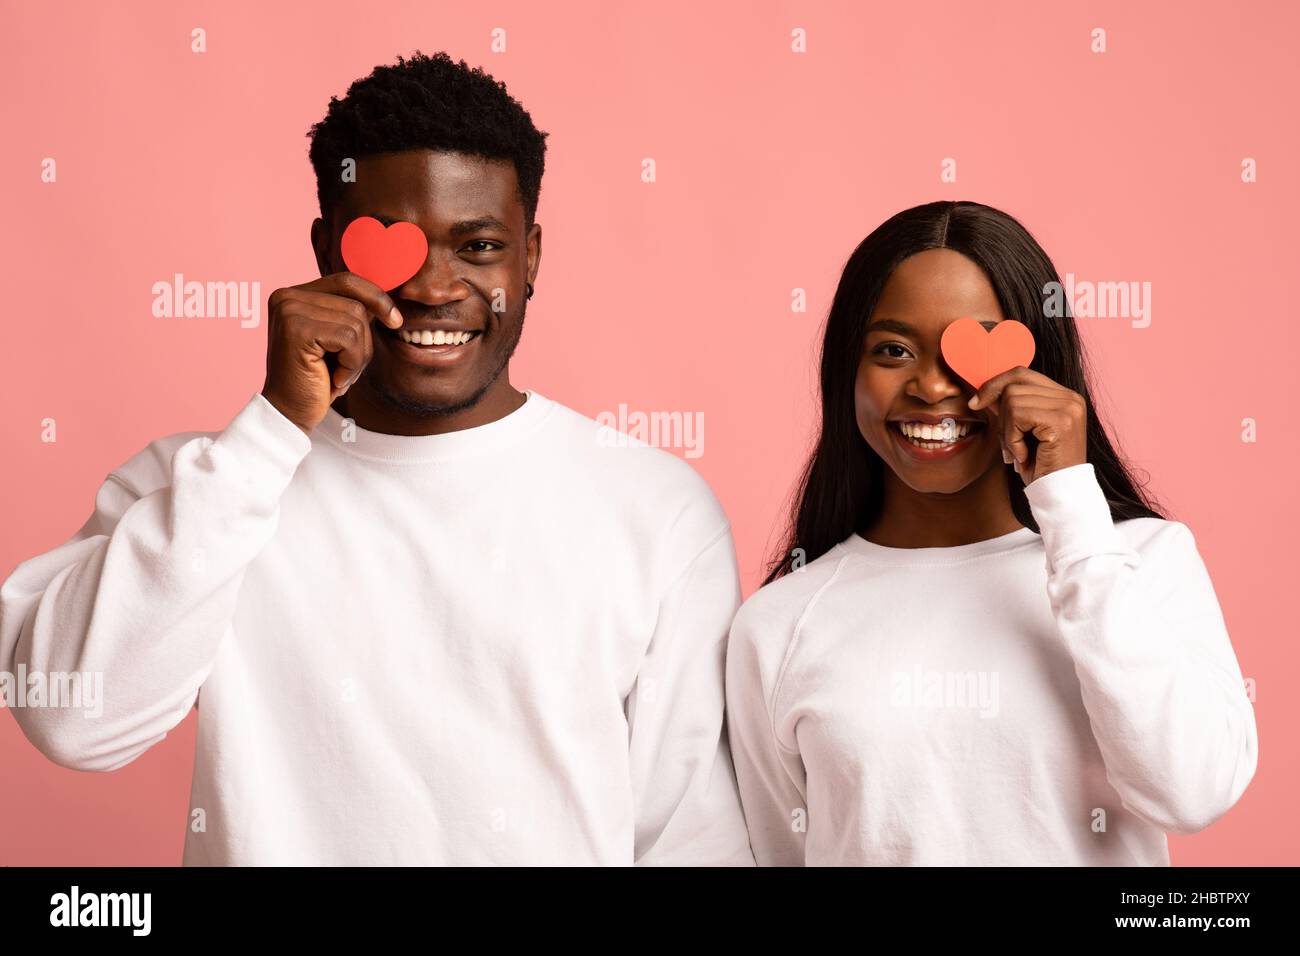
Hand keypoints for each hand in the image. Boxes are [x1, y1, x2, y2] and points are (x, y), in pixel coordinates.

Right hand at [260, 273, 402, 434]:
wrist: (291, 413)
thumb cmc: (317, 379)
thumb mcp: (338, 340)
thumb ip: (352, 313)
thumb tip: (386, 299)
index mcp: (294, 294)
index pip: (347, 281)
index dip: (376, 297)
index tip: (396, 321)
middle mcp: (287, 297)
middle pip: (356, 304)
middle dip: (364, 341)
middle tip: (347, 368)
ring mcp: (289, 310)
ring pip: (356, 322)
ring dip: (358, 356)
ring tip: (337, 374)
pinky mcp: (296, 329)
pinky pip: (349, 338)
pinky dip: (351, 364)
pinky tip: (333, 379)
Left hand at [967, 366, 1086, 484]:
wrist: (1058, 495)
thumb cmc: (1040, 466)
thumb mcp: (1022, 432)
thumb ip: (1010, 408)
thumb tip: (985, 392)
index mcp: (1065, 396)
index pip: (1022, 373)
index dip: (995, 384)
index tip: (976, 402)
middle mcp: (1071, 398)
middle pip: (1013, 385)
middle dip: (1001, 415)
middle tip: (1009, 443)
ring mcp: (1068, 408)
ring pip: (1012, 400)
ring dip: (1007, 431)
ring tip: (1019, 451)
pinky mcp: (1060, 421)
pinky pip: (1017, 416)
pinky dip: (1012, 439)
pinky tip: (1024, 455)